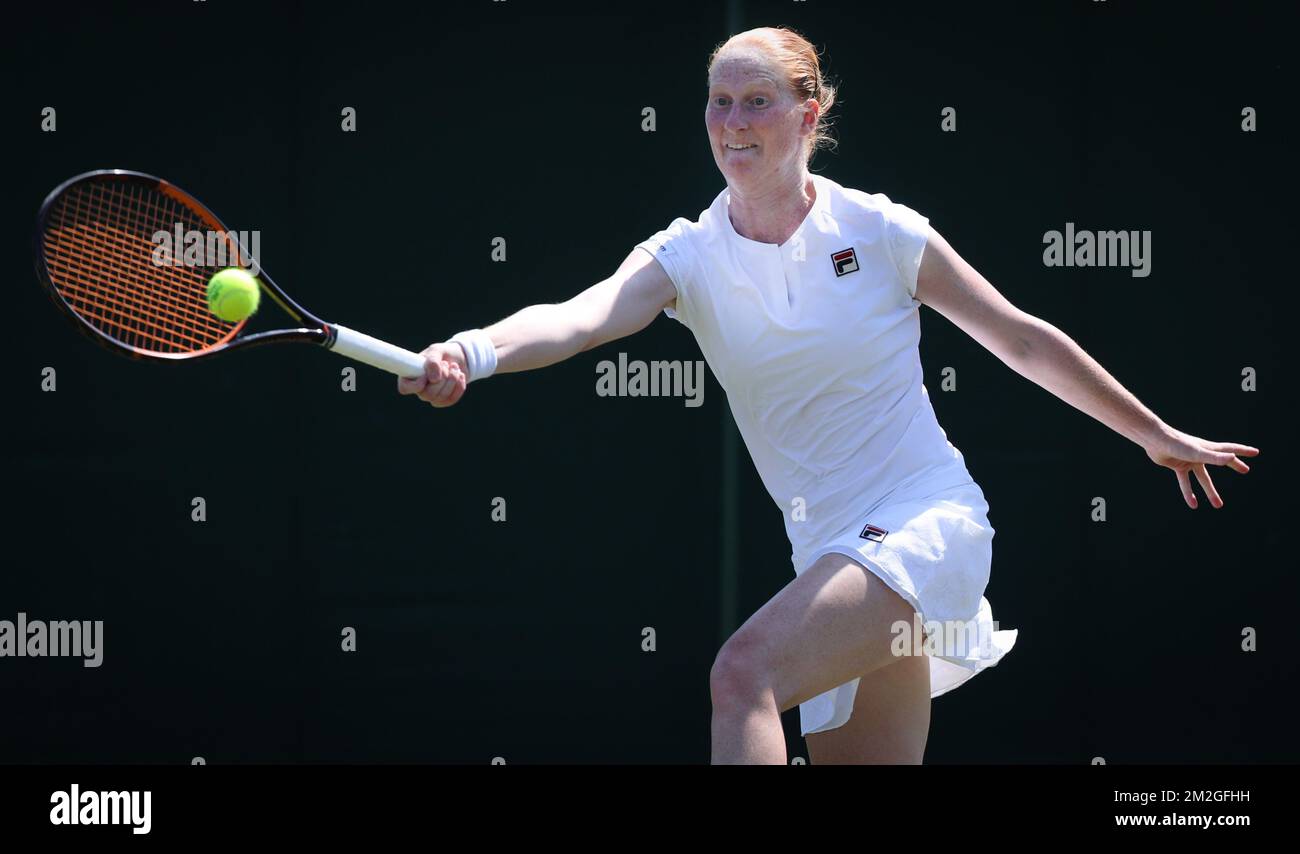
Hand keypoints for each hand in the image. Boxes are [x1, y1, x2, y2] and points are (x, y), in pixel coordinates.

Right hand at [397, 342, 467, 407]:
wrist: (457, 357)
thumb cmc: (441, 353)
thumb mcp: (436, 351)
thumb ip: (432, 361)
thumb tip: (433, 379)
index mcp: (409, 376)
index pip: (405, 388)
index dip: (417, 384)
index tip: (427, 373)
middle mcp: (418, 389)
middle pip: (427, 395)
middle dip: (441, 378)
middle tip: (445, 364)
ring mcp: (431, 396)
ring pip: (440, 398)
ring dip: (452, 380)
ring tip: (454, 367)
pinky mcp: (444, 400)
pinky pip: (451, 400)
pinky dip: (459, 386)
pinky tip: (460, 375)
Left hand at [1142, 425, 1258, 508]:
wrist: (1153, 440)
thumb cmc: (1176, 444)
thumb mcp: (1197, 453)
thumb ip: (1214, 457)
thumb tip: (1232, 458)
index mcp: (1208, 448)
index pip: (1229, 449)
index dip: (1243, 451)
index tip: (1255, 452)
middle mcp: (1200, 454)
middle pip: (1220, 461)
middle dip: (1233, 465)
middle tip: (1245, 470)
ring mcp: (1189, 460)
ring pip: (1202, 478)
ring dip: (1210, 491)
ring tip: (1218, 505)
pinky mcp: (1178, 466)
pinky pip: (1185, 481)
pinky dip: (1189, 492)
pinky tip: (1193, 504)